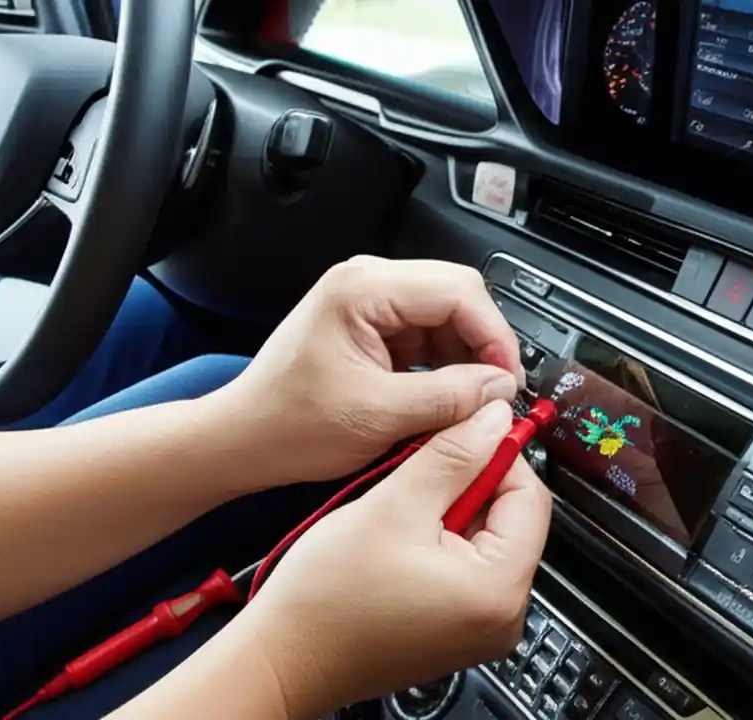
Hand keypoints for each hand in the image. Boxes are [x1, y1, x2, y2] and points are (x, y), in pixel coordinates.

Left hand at [211, 256, 524, 487]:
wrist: (244, 439)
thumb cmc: (288, 424)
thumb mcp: (377, 416)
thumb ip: (447, 397)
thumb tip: (500, 387)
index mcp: (363, 289)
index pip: (459, 291)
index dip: (495, 336)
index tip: (508, 380)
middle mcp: (369, 282)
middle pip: (459, 296)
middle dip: (486, 344)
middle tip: (498, 390)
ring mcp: (372, 301)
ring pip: (450, 316)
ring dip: (469, 356)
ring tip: (474, 400)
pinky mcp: (376, 325)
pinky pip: (431, 335)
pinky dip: (449, 364)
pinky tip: (451, 395)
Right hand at [231, 400, 551, 713]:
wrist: (282, 661)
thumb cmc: (325, 601)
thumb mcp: (395, 505)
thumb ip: (454, 456)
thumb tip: (494, 421)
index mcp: (499, 589)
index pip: (530, 496)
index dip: (497, 455)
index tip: (466, 433)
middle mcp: (503, 617)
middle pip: (512, 520)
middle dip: (471, 486)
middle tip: (422, 474)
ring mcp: (481, 628)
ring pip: (487, 540)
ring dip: (452, 512)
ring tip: (403, 512)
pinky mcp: (457, 631)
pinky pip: (468, 568)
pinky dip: (441, 542)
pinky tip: (402, 539)